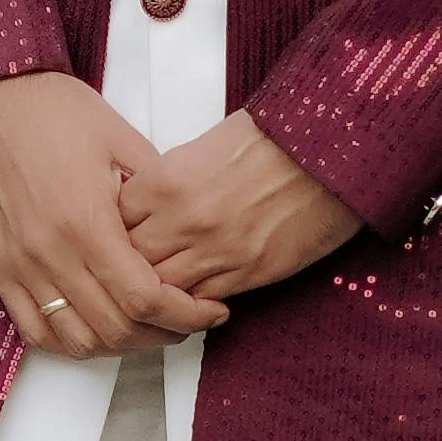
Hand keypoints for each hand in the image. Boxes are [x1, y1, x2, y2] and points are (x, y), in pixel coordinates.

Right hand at [0, 71, 226, 354]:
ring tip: (145, 327)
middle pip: (115, 328)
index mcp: (86, 220)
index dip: (186, 315)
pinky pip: (34, 329)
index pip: (144, 297)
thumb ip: (157, 193)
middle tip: (186, 320)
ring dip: (119, 345)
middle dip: (162, 334)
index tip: (209, 311)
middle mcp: (50, 252)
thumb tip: (188, 231)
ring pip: (76, 340)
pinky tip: (96, 328)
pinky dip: (70, 342)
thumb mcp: (122, 140)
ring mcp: (19, 264)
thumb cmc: (55, 111)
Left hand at [113, 111, 356, 311]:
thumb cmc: (270, 138)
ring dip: (158, 289)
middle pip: (131, 259)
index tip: (119, 234)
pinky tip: (192, 295)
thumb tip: (145, 206)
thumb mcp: (201, 148)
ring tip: (160, 286)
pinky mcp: (248, 273)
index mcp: (165, 180)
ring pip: (161, 288)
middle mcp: (184, 218)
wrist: (327, 150)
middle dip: (128, 265)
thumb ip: (166, 181)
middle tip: (133, 267)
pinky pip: (201, 300)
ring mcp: (215, 250)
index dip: (114, 230)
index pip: (114, 220)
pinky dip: (192, 302)